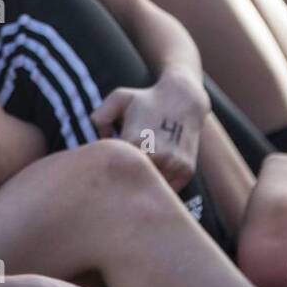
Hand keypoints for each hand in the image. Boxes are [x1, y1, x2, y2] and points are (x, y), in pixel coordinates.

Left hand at [91, 75, 204, 191]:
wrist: (184, 97)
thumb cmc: (146, 99)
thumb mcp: (119, 98)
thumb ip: (100, 117)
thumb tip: (99, 142)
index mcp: (134, 140)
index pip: (114, 168)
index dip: (111, 166)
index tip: (112, 160)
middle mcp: (156, 154)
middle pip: (133, 181)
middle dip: (127, 177)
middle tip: (125, 168)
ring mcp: (173, 163)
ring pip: (151, 187)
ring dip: (145, 182)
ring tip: (143, 166)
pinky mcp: (186, 170)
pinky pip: (168, 188)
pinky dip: (161, 184)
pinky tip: (158, 168)